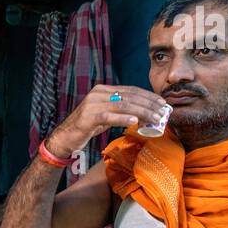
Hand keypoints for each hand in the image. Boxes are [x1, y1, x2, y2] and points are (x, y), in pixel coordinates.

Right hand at [44, 83, 168, 157]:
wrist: (64, 137)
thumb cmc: (86, 127)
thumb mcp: (105, 115)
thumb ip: (120, 111)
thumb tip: (143, 114)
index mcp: (103, 90)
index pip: (130, 90)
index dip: (148, 96)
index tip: (162, 103)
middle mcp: (98, 94)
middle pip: (129, 97)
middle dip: (149, 104)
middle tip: (163, 112)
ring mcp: (92, 104)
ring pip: (122, 105)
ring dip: (142, 112)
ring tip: (155, 118)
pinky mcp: (88, 117)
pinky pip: (109, 116)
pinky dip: (123, 118)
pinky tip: (135, 121)